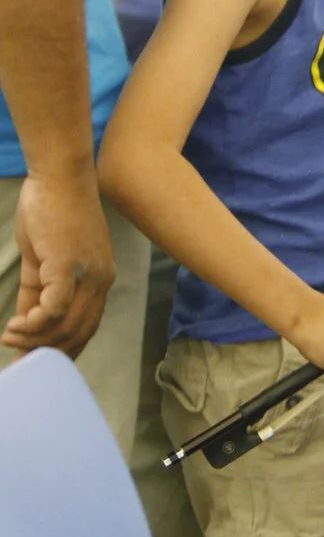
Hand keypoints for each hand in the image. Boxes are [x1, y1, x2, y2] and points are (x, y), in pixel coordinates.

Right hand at [5, 172, 115, 356]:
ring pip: (65, 326)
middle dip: (46, 351)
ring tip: (10, 337)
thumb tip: (26, 323)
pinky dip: (34, 323)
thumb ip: (38, 292)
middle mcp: (100, 281)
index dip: (62, 349)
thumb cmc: (50, 211)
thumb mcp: (44, 260)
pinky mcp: (68, 265)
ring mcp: (87, 274)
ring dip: (34, 339)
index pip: (87, 327)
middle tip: (16, 356)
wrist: (58, 175)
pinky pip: (55, 308)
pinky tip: (15, 324)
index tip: (37, 360)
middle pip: (78, 333)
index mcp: (99, 279)